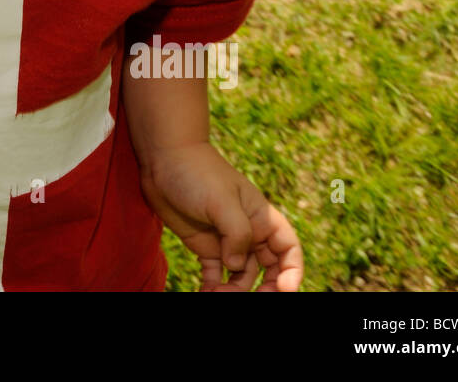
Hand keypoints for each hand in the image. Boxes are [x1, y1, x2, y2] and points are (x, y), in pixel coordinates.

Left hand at [137, 142, 303, 290]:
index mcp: (261, 218)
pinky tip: (204, 294)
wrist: (164, 160)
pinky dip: (212, 287)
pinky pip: (215, 275)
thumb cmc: (198, 173)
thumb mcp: (221, 202)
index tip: (285, 289)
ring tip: (215, 295)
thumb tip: (236, 266)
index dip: (292, 272)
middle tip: (244, 297)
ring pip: (240, 276)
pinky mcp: (205, 247)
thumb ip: (236, 235)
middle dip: (264, 288)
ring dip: (233, 290)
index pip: (288, 250)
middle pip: (268, 270)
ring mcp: (226, 241)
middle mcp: (249, 233)